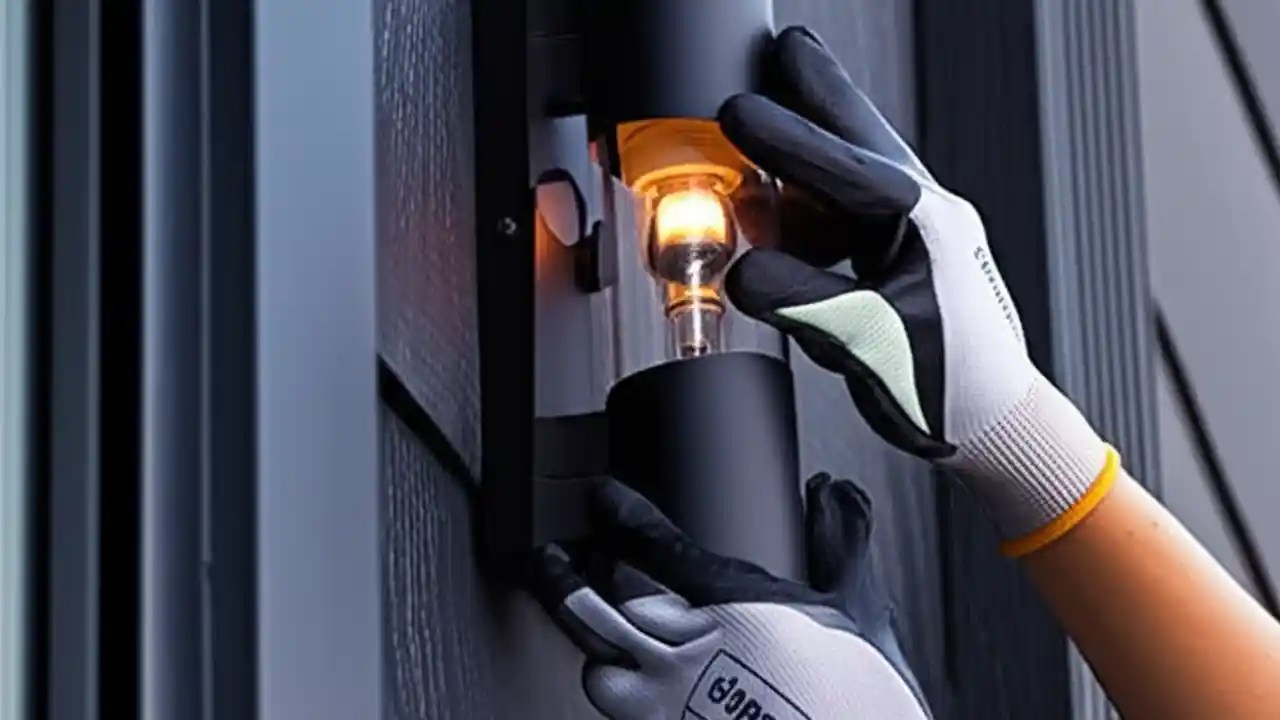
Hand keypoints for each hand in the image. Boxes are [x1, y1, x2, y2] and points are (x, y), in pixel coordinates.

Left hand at [524, 478, 929, 719]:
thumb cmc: (857, 697)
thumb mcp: (857, 609)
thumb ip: (841, 544)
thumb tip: (834, 495)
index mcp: (728, 605)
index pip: (651, 545)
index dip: (618, 514)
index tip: (603, 499)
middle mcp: (685, 654)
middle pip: (595, 605)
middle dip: (561, 576)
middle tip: (548, 556)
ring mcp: (669, 706)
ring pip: (597, 667)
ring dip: (587, 643)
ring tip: (573, 622)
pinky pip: (621, 714)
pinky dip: (618, 691)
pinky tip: (618, 682)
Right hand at [719, 27, 1116, 554]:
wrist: (993, 421)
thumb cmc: (953, 388)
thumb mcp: (870, 344)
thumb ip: (804, 302)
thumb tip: (743, 275)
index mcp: (925, 224)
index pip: (844, 166)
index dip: (786, 137)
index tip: (736, 111)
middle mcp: (925, 216)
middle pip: (861, 136)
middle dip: (818, 90)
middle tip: (784, 50)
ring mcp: (918, 233)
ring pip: (857, 165)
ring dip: (812, 139)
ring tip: (770, 116)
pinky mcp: (906, 257)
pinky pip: (851, 209)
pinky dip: (811, 196)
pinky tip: (784, 205)